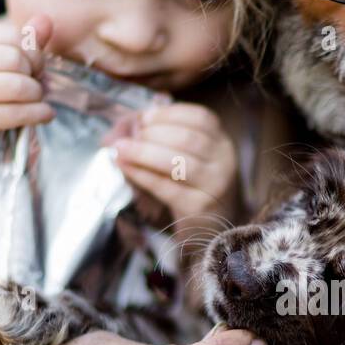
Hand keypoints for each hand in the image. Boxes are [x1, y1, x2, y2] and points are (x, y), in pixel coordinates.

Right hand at [0, 14, 53, 166]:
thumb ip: (21, 41)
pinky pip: (18, 113)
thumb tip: (46, 20)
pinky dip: (39, 113)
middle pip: (17, 59)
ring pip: (20, 85)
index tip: (32, 68)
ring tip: (36, 100)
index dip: (33, 52)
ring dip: (36, 95)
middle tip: (34, 85)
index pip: (15, 36)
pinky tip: (45, 114)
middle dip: (35, 73)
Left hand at [112, 102, 237, 235]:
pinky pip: (166, 187)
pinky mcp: (199, 208)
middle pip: (187, 138)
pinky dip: (142, 174)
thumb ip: (162, 136)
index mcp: (221, 141)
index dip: (168, 114)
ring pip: (178, 163)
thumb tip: (125, 124)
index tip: (143, 118)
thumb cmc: (191, 186)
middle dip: (152, 134)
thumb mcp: (186, 157)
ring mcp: (215, 185)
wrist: (210, 229)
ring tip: (120, 150)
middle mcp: (224, 161)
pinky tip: (125, 167)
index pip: (200, 118)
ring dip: (143, 152)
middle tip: (128, 138)